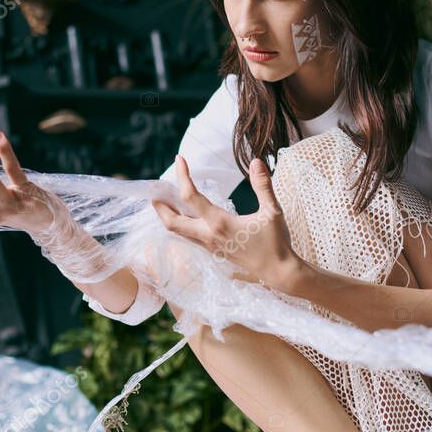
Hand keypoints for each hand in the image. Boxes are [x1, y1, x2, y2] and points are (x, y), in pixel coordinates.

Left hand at [151, 154, 299, 288]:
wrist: (277, 271)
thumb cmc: (275, 242)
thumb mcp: (272, 211)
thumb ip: (263, 186)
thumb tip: (256, 161)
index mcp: (219, 223)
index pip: (190, 196)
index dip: (182, 176)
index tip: (180, 159)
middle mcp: (209, 235)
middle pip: (171, 222)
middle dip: (159, 205)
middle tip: (155, 189)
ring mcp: (209, 245)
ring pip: (178, 231)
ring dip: (167, 216)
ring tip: (165, 199)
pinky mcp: (213, 251)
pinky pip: (188, 237)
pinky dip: (181, 224)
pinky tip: (186, 215)